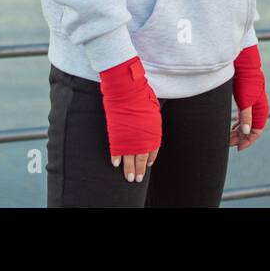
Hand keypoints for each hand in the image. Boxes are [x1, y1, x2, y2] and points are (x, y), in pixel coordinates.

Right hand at [98, 55, 161, 181]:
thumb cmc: (142, 98)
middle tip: (135, 179)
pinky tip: (116, 164)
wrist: (128, 91)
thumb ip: (151, 125)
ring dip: (128, 169)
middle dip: (138, 170)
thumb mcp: (153, 112)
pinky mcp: (117, 135)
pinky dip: (116, 158)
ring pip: (129, 159)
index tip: (147, 165)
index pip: (152, 152)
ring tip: (128, 178)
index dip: (149, 160)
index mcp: (153, 134)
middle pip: (141, 159)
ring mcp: (129, 138)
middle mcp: (142, 139)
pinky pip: (116, 150)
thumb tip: (148, 131)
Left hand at [230, 44, 267, 151]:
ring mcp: (252, 105)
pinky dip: (237, 124)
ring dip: (237, 131)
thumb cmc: (246, 82)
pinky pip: (243, 117)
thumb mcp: (245, 101)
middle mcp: (258, 110)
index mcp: (261, 111)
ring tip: (227, 137)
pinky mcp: (245, 101)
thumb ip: (246, 117)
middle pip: (250, 129)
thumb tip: (246, 132)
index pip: (256, 132)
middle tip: (227, 142)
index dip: (248, 141)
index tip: (238, 148)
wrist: (244, 66)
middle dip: (240, 137)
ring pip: (246, 123)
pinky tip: (231, 127)